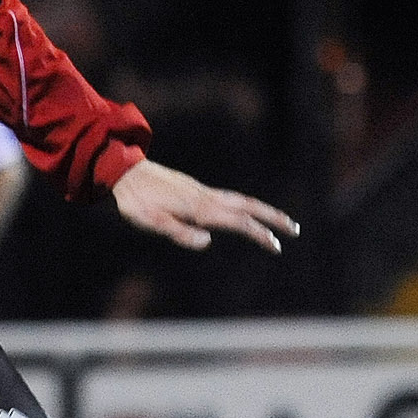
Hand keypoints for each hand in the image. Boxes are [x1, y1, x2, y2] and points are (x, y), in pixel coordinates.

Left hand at [112, 157, 296, 253]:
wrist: (123, 171)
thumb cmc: (135, 201)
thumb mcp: (151, 222)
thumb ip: (179, 232)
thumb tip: (209, 241)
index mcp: (198, 207)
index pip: (237, 221)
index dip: (259, 234)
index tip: (276, 246)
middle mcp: (205, 196)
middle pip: (247, 205)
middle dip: (272, 218)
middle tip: (294, 230)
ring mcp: (201, 191)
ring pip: (239, 199)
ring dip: (261, 210)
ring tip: (278, 222)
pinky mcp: (195, 189)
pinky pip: (228, 197)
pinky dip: (245, 206)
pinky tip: (245, 213)